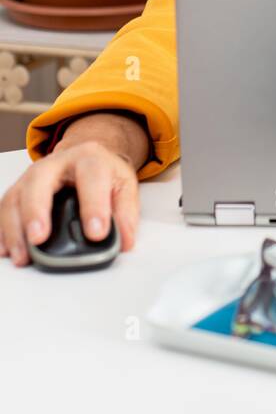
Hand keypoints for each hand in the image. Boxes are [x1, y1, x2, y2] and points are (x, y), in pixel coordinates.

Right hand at [0, 112, 147, 266]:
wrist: (87, 158)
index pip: (91, 177)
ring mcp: (33, 175)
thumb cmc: (104, 173)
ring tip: (23, 255)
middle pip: (39, 180)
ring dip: (15, 228)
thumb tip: (124, 240)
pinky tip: (7, 250)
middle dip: (36, 210)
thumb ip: (126, 212)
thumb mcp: (124, 185)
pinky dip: (4, 231)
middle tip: (39, 238)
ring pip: (16, 197)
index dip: (94, 206)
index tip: (96, 233)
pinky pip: (5, 209)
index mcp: (89, 158)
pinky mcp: (19, 190)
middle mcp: (56, 162)